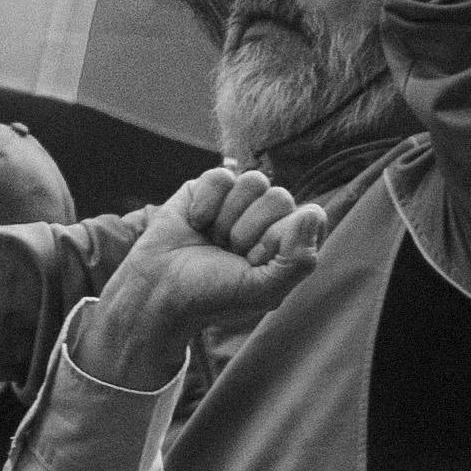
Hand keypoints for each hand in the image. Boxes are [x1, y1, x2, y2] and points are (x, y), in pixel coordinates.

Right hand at [79, 162, 329, 382]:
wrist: (159, 290)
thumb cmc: (213, 295)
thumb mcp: (264, 290)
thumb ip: (299, 259)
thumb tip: (312, 212)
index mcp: (287, 243)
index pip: (310, 217)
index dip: (280, 239)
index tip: (253, 263)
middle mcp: (267, 218)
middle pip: (280, 197)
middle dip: (249, 231)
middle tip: (228, 253)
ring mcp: (237, 201)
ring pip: (254, 180)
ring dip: (228, 217)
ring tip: (213, 239)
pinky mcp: (207, 188)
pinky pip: (222, 176)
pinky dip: (206, 204)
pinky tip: (195, 223)